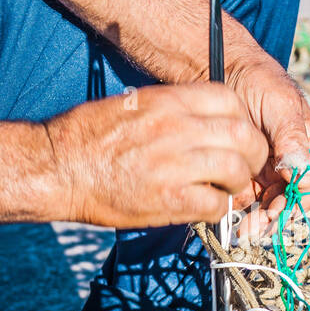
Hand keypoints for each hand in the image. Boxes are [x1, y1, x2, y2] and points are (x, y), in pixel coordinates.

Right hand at [48, 84, 267, 227]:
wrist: (56, 168)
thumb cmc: (88, 136)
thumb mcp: (132, 104)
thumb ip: (172, 109)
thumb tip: (205, 120)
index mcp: (168, 101)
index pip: (229, 100)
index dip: (243, 120)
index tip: (238, 136)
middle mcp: (176, 128)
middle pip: (243, 135)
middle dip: (252, 154)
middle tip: (244, 168)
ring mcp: (173, 164)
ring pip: (236, 170)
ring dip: (238, 184)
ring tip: (227, 191)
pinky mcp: (168, 199)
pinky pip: (215, 204)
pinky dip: (219, 209)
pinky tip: (207, 208)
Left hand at [226, 56, 309, 233]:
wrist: (220, 69)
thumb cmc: (258, 81)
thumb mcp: (280, 103)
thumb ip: (292, 136)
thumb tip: (299, 170)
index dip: (302, 201)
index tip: (281, 210)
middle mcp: (292, 162)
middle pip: (293, 201)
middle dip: (277, 217)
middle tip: (257, 227)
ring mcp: (269, 170)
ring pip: (270, 206)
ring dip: (259, 220)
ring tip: (243, 227)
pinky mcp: (245, 173)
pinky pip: (247, 198)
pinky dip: (241, 208)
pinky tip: (229, 211)